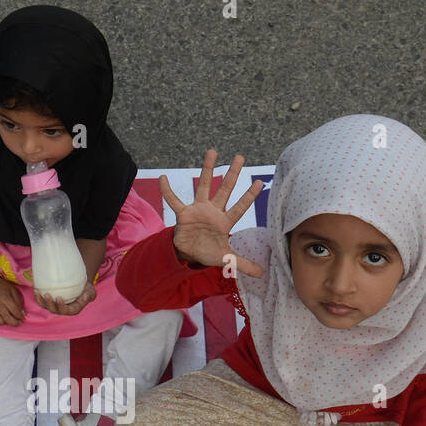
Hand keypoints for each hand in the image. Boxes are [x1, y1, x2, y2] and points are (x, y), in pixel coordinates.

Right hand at [0, 272, 25, 325]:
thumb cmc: (1, 285)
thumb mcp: (13, 290)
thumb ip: (18, 301)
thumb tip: (22, 314)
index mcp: (4, 297)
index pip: (14, 311)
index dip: (20, 316)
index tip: (22, 318)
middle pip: (6, 318)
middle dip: (14, 322)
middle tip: (18, 322)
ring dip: (4, 322)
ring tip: (7, 320)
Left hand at [33, 281, 96, 315]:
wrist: (80, 285)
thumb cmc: (86, 289)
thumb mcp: (91, 292)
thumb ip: (90, 295)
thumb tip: (85, 296)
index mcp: (72, 310)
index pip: (66, 310)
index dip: (61, 306)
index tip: (59, 298)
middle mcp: (62, 309)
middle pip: (54, 310)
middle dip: (49, 303)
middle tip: (47, 294)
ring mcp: (55, 305)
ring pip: (46, 306)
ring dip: (40, 300)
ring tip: (37, 292)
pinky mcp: (50, 300)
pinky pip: (42, 300)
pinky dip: (38, 296)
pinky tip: (36, 289)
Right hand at [159, 150, 265, 277]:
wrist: (188, 253)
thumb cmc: (208, 251)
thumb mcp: (226, 258)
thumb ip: (242, 264)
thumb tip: (262, 274)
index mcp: (225, 221)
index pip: (240, 207)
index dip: (249, 196)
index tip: (260, 182)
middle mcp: (213, 211)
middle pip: (225, 189)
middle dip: (233, 174)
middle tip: (240, 157)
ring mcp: (198, 209)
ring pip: (205, 185)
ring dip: (208, 169)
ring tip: (212, 151)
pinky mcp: (183, 214)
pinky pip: (174, 200)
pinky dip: (168, 190)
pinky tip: (163, 178)